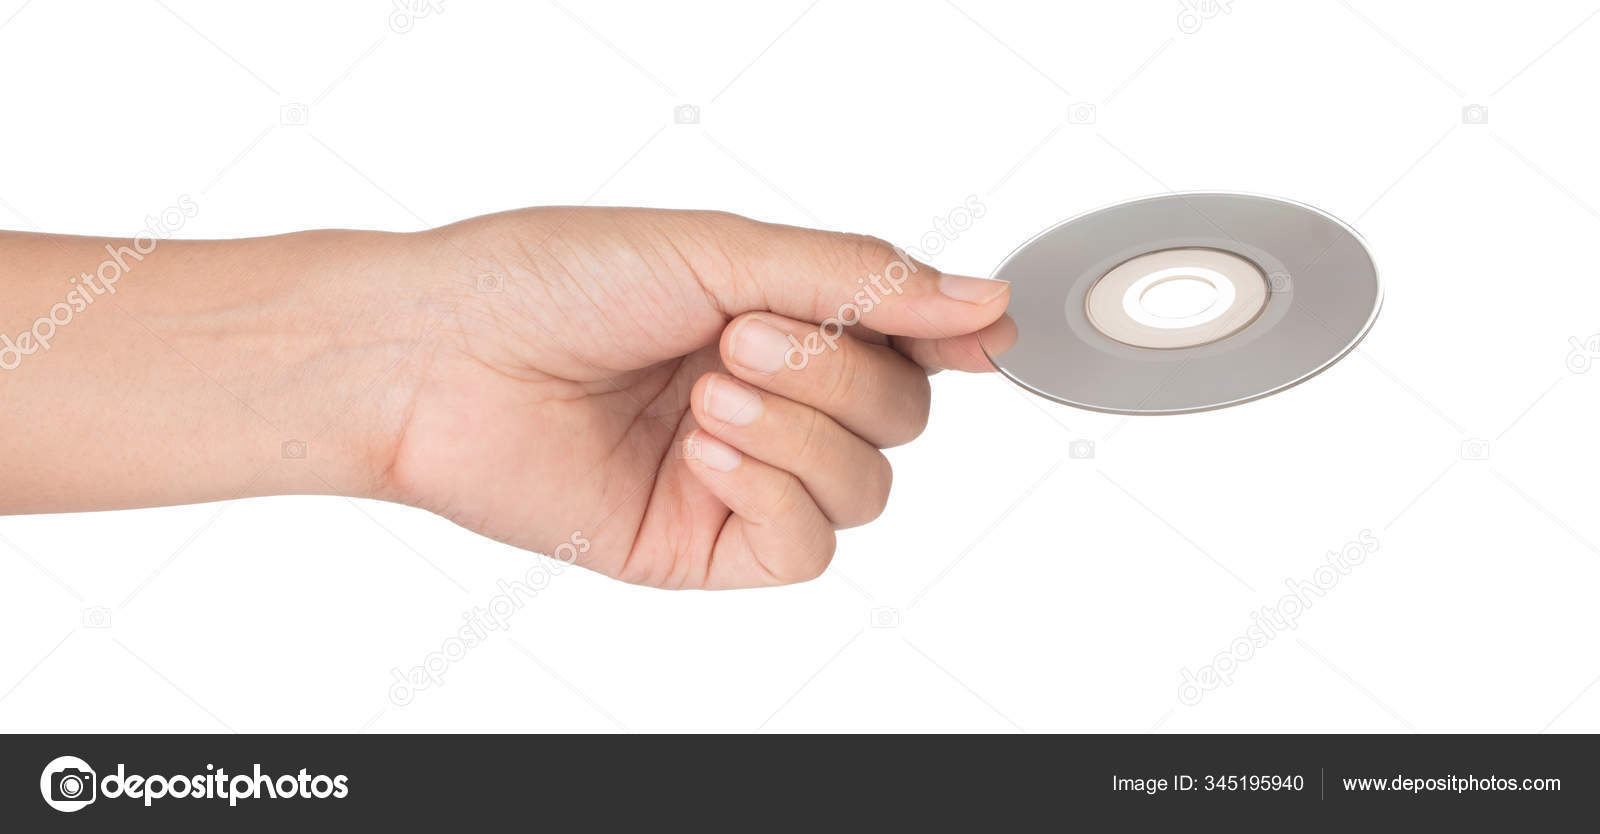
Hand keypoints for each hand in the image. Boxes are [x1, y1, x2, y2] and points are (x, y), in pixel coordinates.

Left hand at [383, 208, 1012, 587]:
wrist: (436, 358)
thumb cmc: (548, 282)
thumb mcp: (719, 250)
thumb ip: (859, 279)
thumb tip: (982, 299)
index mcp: (775, 317)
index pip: (906, 340)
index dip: (952, 338)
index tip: (978, 333)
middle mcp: (769, 400)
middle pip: (902, 415)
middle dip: (838, 374)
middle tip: (744, 341)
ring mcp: (742, 477)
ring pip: (867, 486)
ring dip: (800, 432)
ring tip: (706, 396)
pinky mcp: (706, 544)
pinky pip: (807, 547)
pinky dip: (773, 492)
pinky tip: (704, 455)